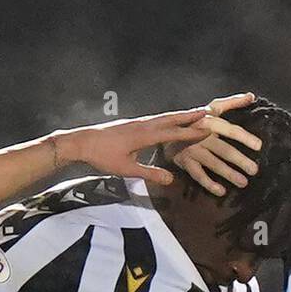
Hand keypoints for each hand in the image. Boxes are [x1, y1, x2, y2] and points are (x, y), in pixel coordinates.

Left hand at [54, 107, 212, 185]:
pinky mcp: (131, 124)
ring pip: (163, 117)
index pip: (173, 133)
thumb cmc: (103, 157)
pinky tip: (167, 121)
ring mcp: (137, 122)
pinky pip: (155, 119)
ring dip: (179, 115)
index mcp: (145, 135)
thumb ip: (150, 173)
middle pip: (171, 119)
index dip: (191, 132)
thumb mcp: (127, 169)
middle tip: (207, 111)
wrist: (82, 142)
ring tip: (193, 113)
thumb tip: (171, 179)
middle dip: (189, 116)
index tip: (208, 129)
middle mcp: (144, 125)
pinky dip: (167, 118)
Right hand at [167, 92, 264, 195]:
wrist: (167, 130)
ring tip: (243, 183)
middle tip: (254, 170)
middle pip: (224, 149)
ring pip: (213, 163)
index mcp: (210, 121)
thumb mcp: (212, 108)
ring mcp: (192, 149)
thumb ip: (232, 103)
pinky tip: (221, 191)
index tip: (259, 146)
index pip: (230, 129)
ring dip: (229, 174)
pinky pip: (198, 175)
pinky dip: (209, 184)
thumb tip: (251, 96)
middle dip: (240, 160)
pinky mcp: (185, 161)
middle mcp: (201, 135)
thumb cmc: (196, 119)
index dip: (244, 137)